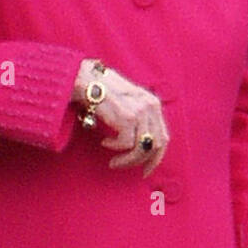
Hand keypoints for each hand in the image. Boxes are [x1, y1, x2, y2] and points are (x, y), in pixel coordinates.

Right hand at [73, 59, 167, 176]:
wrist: (84, 77)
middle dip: (142, 162)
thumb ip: (137, 118)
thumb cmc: (101, 90)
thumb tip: (139, 145)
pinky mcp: (127, 117)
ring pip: (141, 148)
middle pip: (156, 145)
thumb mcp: (127, 102)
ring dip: (126, 159)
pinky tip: (105, 142)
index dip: (156, 157)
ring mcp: (140, 111)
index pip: (163, 137)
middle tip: (126, 167)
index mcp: (153, 103)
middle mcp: (151, 106)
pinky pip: (126, 144)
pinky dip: (115, 147)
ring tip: (113, 161)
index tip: (146, 170)